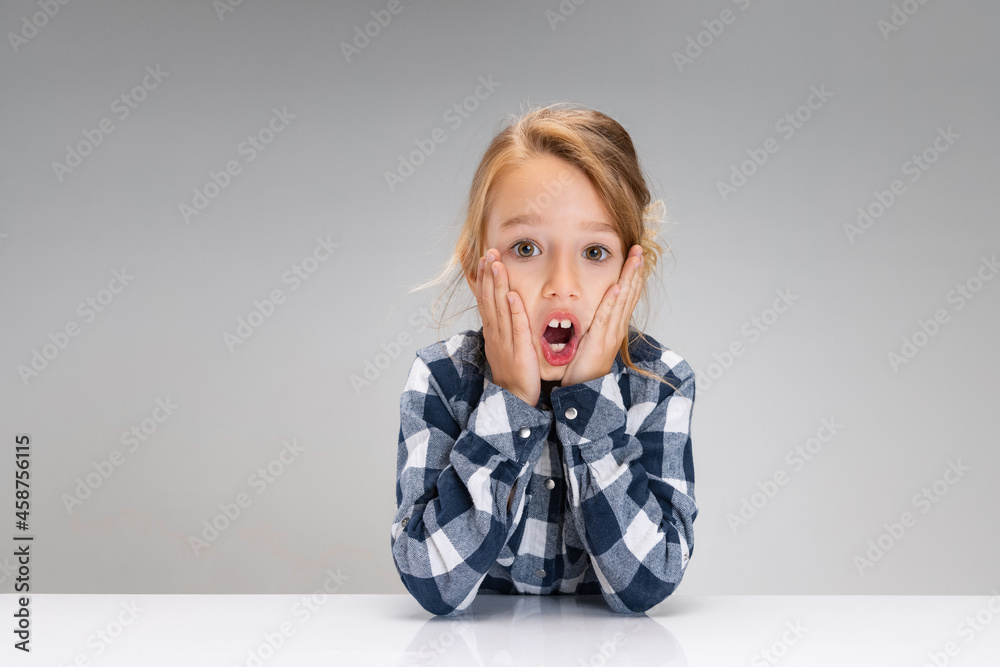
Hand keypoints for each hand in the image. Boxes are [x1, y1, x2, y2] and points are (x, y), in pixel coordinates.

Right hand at [471, 248, 540, 406]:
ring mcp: (505, 341)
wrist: (514, 399)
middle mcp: (495, 333)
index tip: (484, 258)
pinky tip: (512, 295)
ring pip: (500, 308)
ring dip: (497, 285)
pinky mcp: (519, 350)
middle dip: (488, 274)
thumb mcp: (503, 345)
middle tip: (488, 252)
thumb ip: (503, 326)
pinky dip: (514, 311)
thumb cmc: (512, 372)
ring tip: (496, 264)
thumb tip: (503, 307)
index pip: (485, 299)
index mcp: (492, 331)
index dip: (483, 278)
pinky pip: (517, 328)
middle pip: (489, 299)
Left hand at [560, 245, 643, 386]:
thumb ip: (594, 327)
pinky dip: (613, 301)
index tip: (635, 258)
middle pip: (629, 294)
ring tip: (635, 259)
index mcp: (614, 328)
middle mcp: (616, 329)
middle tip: (639, 250)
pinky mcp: (600, 341)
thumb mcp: (591, 343)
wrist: (584, 392)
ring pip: (622, 301)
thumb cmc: (584, 369)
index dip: (631, 277)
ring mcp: (610, 334)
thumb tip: (594, 313)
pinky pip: (607, 317)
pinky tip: (618, 286)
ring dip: (629, 279)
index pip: (626, 297)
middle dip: (634, 271)